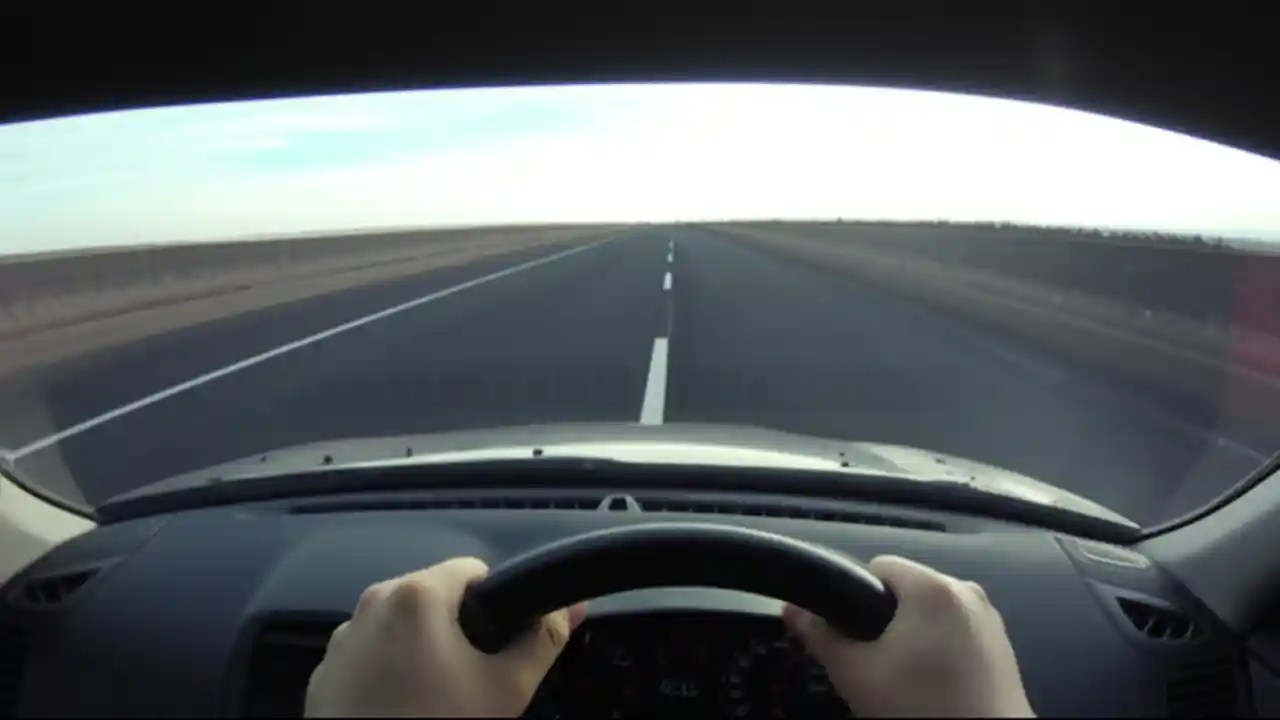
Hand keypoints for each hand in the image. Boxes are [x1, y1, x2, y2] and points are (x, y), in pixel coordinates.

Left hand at [305, 557, 585, 717]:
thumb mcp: (505, 689)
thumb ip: (543, 639)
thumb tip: (572, 605)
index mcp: (417, 593)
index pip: (473, 570)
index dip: (494, 605)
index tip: (497, 646)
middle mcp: (372, 602)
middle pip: (434, 596)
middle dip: (456, 628)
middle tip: (470, 677)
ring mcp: (341, 638)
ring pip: (400, 626)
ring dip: (421, 648)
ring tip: (435, 696)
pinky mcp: (323, 672)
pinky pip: (369, 655)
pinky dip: (388, 671)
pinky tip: (401, 707)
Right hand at [782, 555, 1033, 717]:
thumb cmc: (920, 711)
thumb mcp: (857, 674)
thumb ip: (820, 635)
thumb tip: (791, 610)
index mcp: (932, 588)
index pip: (878, 566)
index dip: (856, 597)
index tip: (853, 634)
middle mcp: (967, 591)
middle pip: (907, 588)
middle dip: (887, 618)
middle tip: (876, 661)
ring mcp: (990, 618)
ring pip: (932, 611)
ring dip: (914, 633)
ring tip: (905, 677)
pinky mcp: (1003, 644)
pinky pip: (957, 630)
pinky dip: (940, 647)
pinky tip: (933, 683)